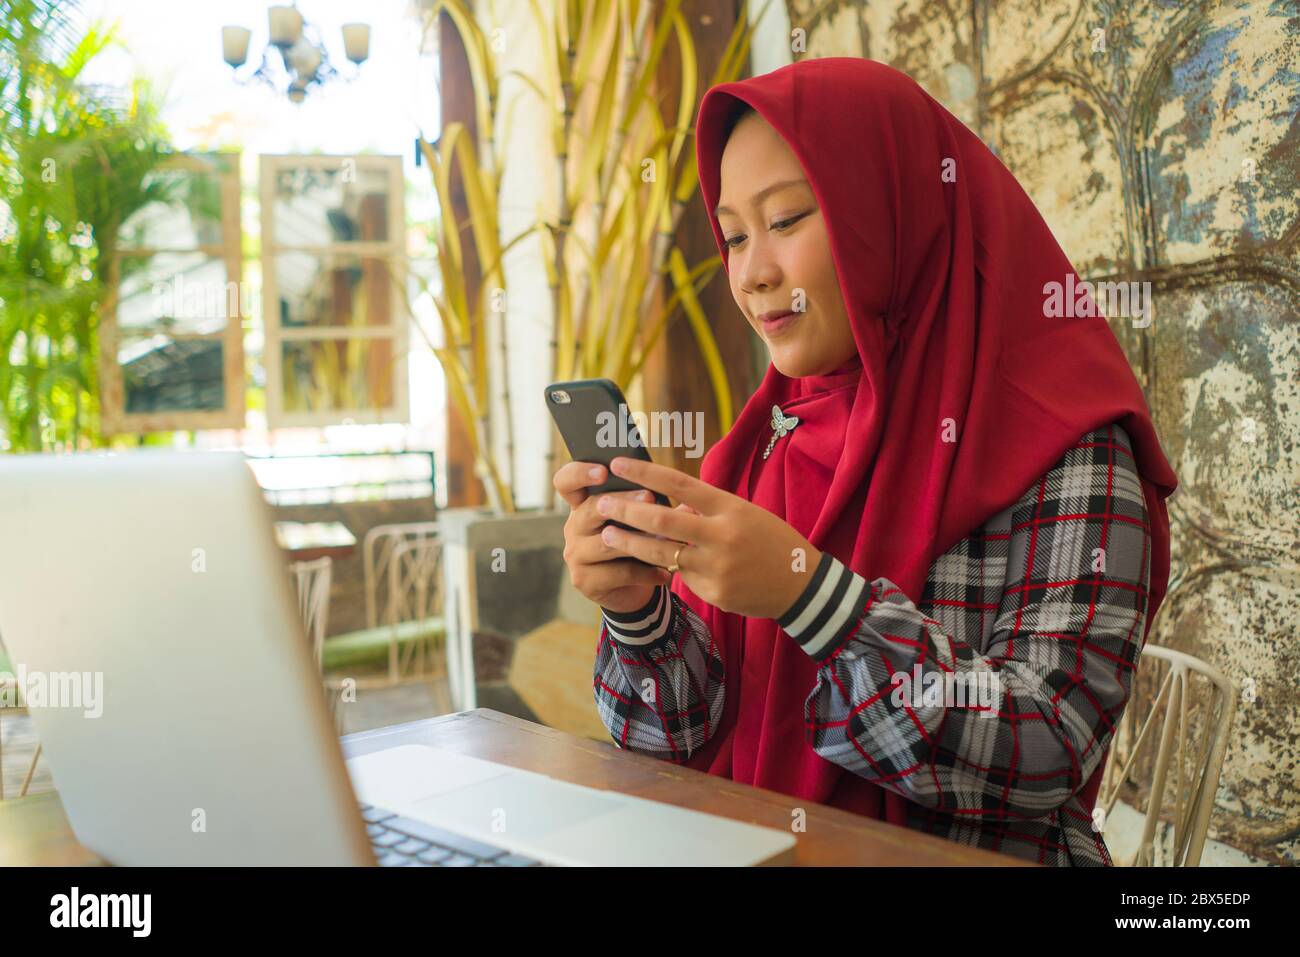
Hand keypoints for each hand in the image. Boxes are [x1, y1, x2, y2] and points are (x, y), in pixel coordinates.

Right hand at [554, 460, 674, 613]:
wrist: (630, 589)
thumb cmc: (636, 543)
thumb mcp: (642, 521)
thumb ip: (655, 507)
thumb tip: (688, 498)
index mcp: (582, 505)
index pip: (566, 482)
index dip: (579, 473)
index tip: (603, 471)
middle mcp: (574, 527)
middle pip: (592, 508)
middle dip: (624, 501)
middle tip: (649, 497)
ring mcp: (576, 555)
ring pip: (607, 542)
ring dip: (639, 539)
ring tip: (666, 536)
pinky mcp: (585, 581)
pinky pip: (618, 573)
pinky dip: (646, 572)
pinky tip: (666, 572)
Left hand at [593, 456, 822, 619]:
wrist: (801, 585)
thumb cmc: (770, 540)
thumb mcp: (743, 514)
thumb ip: (706, 510)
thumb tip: (672, 507)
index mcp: (729, 508)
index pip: (679, 483)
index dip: (644, 473)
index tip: (617, 464)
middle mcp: (720, 536)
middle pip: (661, 520)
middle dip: (626, 511)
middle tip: (601, 504)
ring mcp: (715, 566)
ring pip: (661, 554)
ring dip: (630, 543)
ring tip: (608, 535)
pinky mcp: (713, 592)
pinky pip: (682, 577)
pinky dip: (672, 569)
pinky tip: (666, 566)